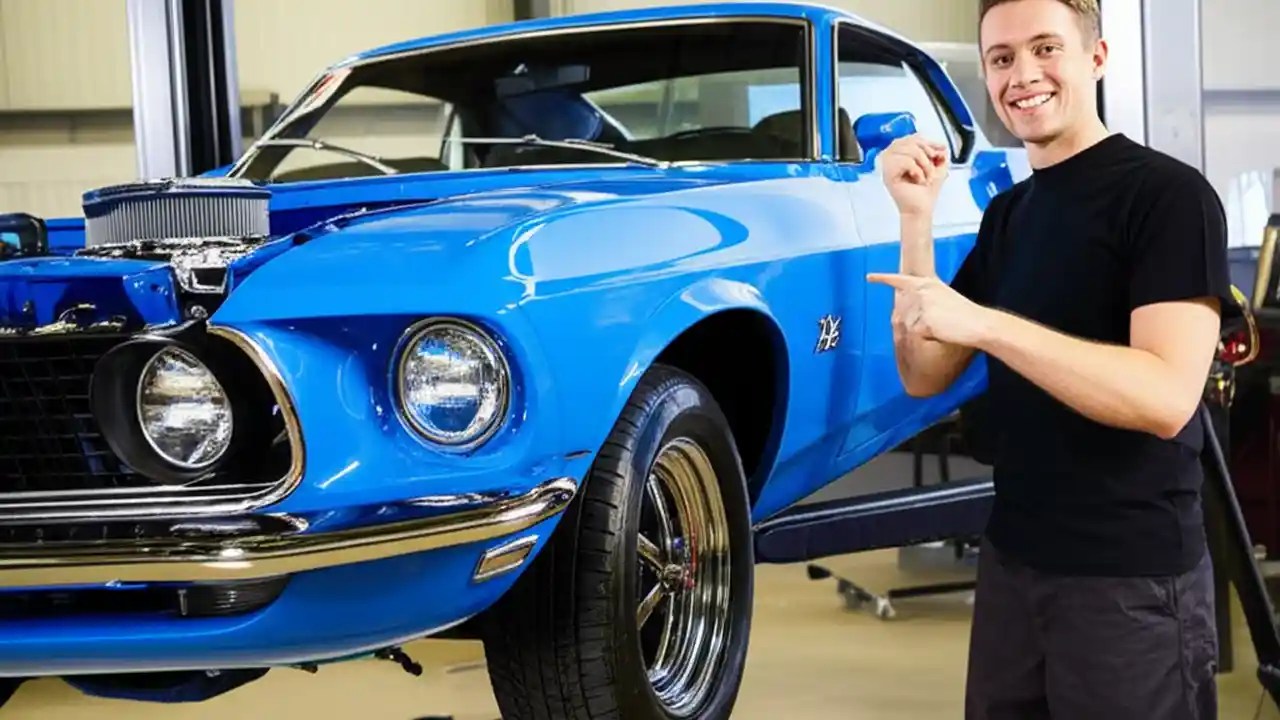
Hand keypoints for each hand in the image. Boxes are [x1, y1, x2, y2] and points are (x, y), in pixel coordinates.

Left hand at [868, 272, 991, 347]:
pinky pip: (915, 334)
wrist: (978, 323)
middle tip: (934, 324)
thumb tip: (900, 313)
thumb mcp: (942, 297)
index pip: (900, 280)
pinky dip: (925, 337)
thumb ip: (921, 301)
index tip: (869, 277)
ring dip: (920, 331)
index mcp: (926, 284)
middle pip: (900, 311)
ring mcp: (921, 305)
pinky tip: (939, 333)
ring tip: (940, 327)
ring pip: (906, 324)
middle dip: (911, 323)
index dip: (883, 279)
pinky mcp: (923, 321)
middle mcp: (921, 291)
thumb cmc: (964, 315)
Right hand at [879, 135, 948, 216]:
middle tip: (931, 168)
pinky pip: (904, 161)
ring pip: (907, 149)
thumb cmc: (925, 193)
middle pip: (909, 140)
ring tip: (925, 176)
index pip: (911, 138)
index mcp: (901, 155)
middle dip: (926, 152)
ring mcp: (888, 166)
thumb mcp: (937, 168)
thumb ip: (939, 154)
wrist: (921, 209)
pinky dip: (916, 170)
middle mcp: (892, 158)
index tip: (939, 149)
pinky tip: (917, 179)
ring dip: (923, 163)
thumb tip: (940, 146)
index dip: (927, 142)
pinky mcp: (888, 175)